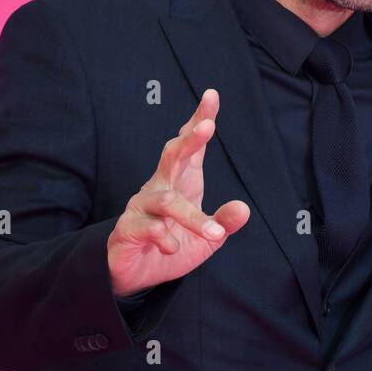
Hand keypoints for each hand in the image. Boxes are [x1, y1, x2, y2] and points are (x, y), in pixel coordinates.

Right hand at [107, 88, 250, 296]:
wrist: (137, 274)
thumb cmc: (173, 246)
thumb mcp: (208, 238)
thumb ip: (224, 223)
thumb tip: (243, 208)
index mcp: (182, 181)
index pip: (191, 146)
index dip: (200, 120)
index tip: (212, 96)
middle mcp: (160, 186)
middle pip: (172, 156)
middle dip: (190, 140)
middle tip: (208, 127)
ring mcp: (141, 206)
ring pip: (166, 200)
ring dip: (191, 216)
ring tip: (213, 232)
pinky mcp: (128, 228)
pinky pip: (147, 227)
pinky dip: (164, 237)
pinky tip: (172, 246)